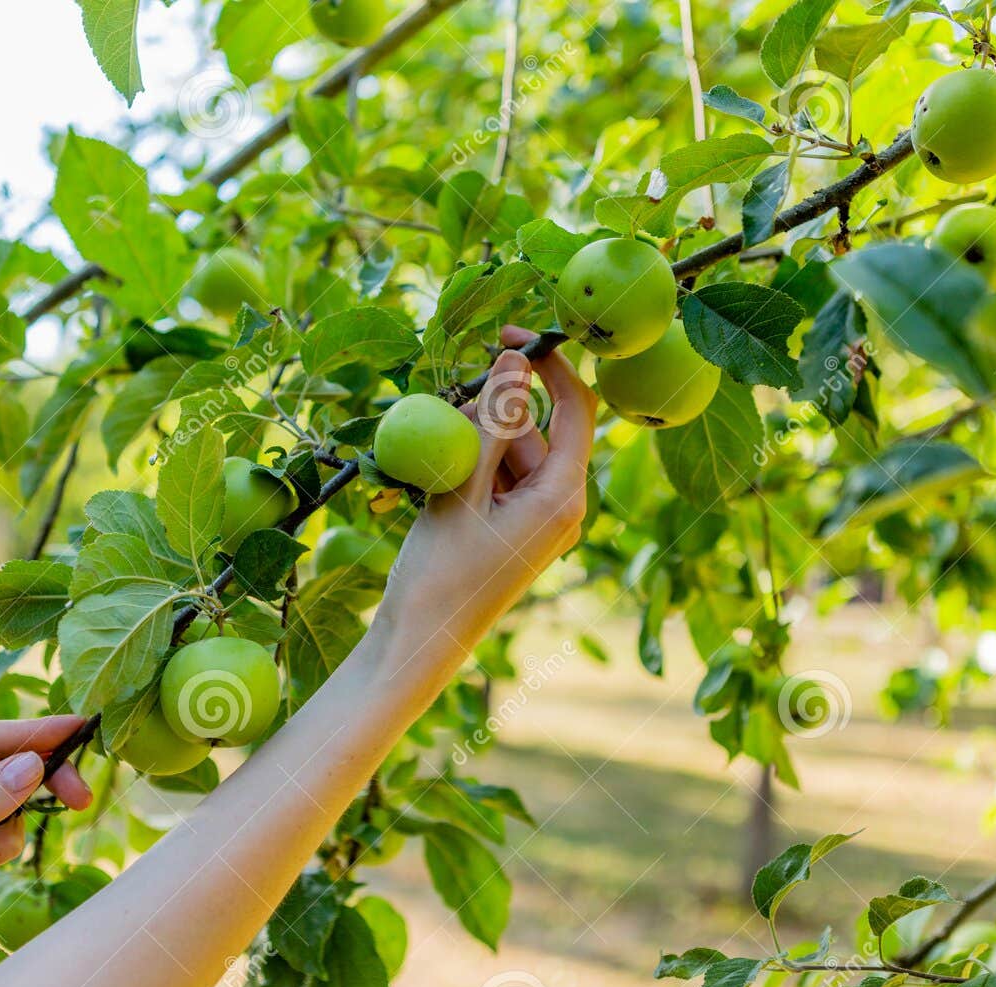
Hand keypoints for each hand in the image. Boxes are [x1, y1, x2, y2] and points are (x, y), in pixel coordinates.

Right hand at [378, 326, 593, 652]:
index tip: (506, 335)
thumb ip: (490, 421)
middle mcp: (560, 508)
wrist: (419, 643)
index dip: (547, 364)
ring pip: (512, 454)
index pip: (576, 407)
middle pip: (537, 430)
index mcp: (564, 497)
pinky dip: (469, 466)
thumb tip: (515, 360)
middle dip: (493, 409)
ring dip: (473, 439)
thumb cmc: (441, 571)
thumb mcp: (462, 485)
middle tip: (444, 406)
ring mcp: (535, 522)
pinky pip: (498, 480)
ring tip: (435, 454)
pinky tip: (435, 476)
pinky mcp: (510, 532)